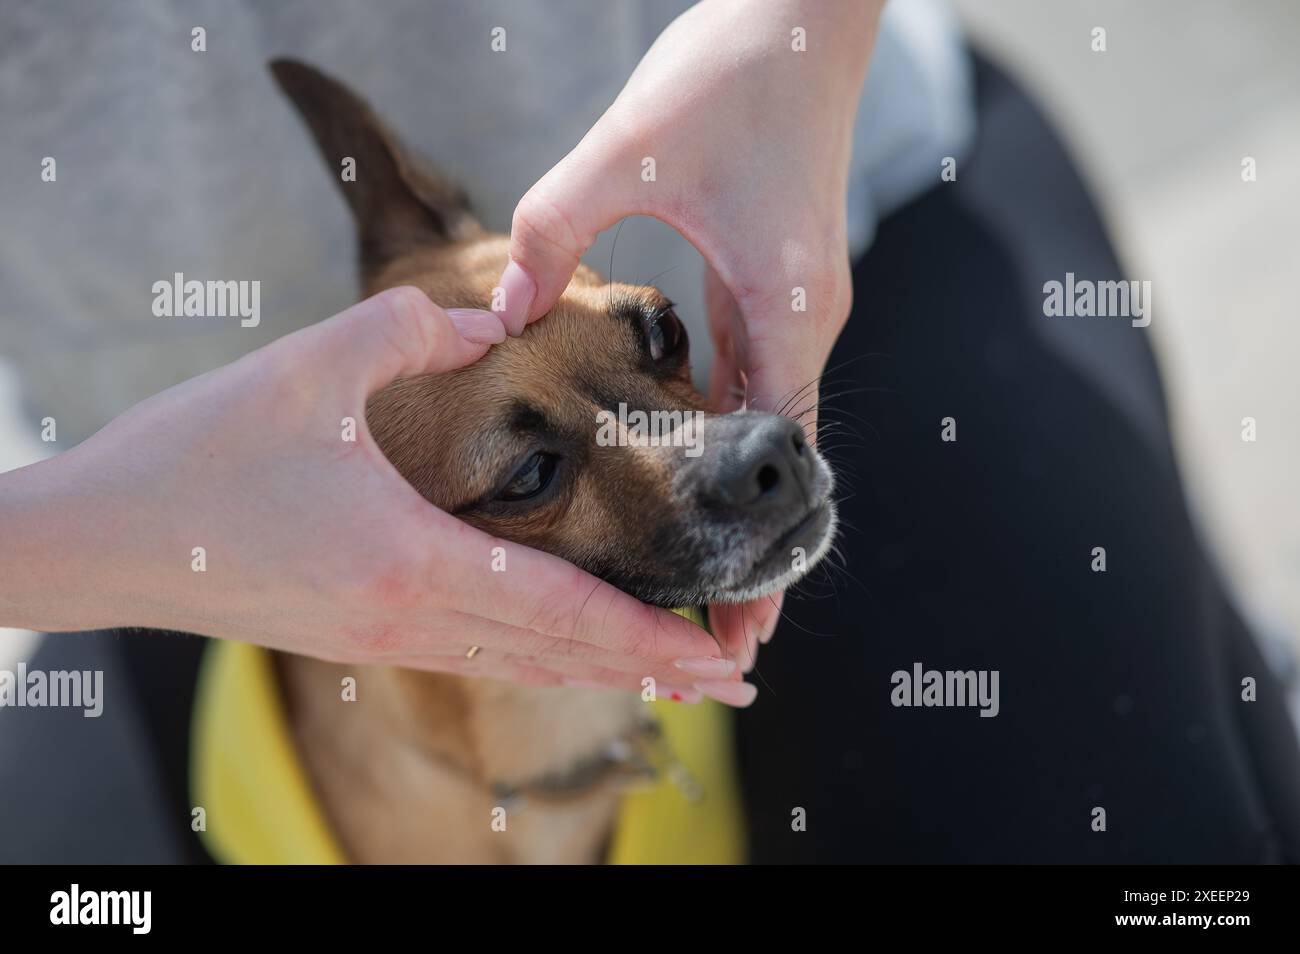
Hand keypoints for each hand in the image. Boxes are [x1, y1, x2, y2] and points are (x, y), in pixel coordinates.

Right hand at [0, 287, 729, 699]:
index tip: (718, 657)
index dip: (649, 637)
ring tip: (675, 672)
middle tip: (733, 681)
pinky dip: (544, 656)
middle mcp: (412, 619)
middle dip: (653, 669)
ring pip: (523, 665)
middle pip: (560, 656)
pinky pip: (480, 656)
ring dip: (604, 669)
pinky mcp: (364, 636)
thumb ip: (412, 328)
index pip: (562, 611)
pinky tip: (570, 645)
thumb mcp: (307, 367)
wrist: (104, 543)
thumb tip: (489, 315)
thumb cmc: (195, 458)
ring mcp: (386, 639)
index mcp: (412, 562)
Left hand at [494, 0, 880, 666]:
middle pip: (780, 465)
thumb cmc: (735, 73)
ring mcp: (798, 302)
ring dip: (734, 496)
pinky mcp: (780, 280)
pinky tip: (683, 462)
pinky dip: (724, 432)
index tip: (740, 628)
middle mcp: (807, 320)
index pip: (780, 465)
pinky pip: (753, 376)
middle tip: (709, 629)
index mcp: (788, 307)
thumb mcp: (630, 148)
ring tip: (695, 567)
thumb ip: (554, 231)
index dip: (763, 554)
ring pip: (765, 426)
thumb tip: (500, 312)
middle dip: (751, 548)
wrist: (808, 12)